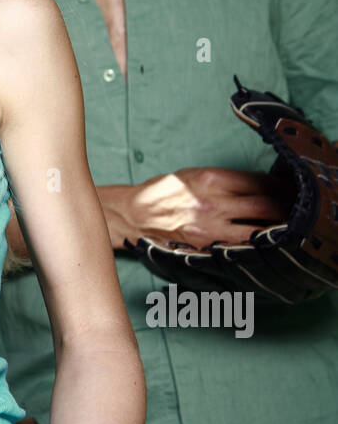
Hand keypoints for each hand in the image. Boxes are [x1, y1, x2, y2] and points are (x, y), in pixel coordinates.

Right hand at [125, 166, 292, 249]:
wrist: (132, 215)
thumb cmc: (161, 193)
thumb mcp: (192, 174)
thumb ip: (224, 179)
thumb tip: (256, 185)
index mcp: (210, 179)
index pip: (259, 182)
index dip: (278, 187)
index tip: (285, 190)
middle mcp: (213, 203)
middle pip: (265, 205)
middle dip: (283, 207)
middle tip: (291, 209)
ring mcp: (210, 229)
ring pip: (257, 230)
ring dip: (273, 229)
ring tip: (281, 228)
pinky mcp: (205, 249)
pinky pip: (239, 248)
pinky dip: (253, 246)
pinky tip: (260, 244)